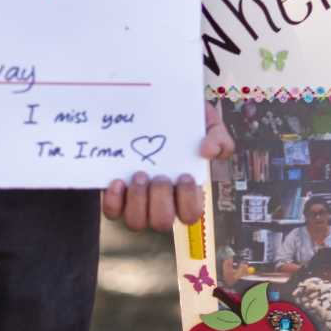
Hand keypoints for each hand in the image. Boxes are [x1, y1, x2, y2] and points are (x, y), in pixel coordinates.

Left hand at [100, 91, 235, 231]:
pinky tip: (118, 181)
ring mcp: (137, 201)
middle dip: (161, 200)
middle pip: (162, 223)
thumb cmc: (182, 119)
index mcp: (186, 190)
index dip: (188, 201)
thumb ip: (218, 136)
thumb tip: (208, 152)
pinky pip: (113, 212)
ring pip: (136, 222)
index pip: (191, 214)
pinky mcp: (116, 196)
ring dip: (138, 201)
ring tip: (140, 175)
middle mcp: (162, 201)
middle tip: (161, 177)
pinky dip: (114, 201)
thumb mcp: (207, 123)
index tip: (185, 176)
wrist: (151, 107)